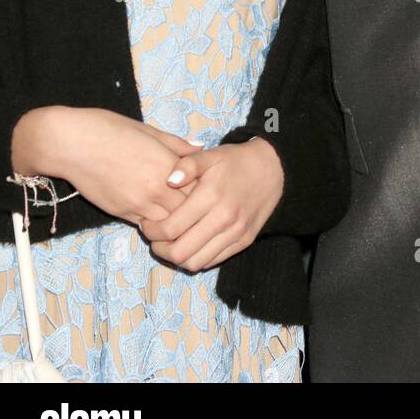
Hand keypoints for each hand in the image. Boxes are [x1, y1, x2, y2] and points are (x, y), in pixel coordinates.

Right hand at [12, 106, 201, 224]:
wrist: (71, 144)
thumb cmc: (109, 129)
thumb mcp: (148, 130)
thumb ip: (176, 144)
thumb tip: (200, 148)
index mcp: (166, 164)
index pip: (200, 186)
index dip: (206, 187)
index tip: (208, 184)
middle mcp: (156, 189)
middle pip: (188, 210)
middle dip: (195, 208)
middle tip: (200, 204)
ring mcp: (138, 204)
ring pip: (169, 224)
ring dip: (176, 220)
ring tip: (181, 214)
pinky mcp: (121, 213)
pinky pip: (147, 226)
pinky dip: (156, 224)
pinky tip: (158, 216)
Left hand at [138, 138, 284, 270]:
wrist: (274, 169)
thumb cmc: (236, 161)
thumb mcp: (211, 155)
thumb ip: (188, 165)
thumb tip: (169, 180)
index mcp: (211, 196)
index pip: (171, 228)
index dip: (152, 230)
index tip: (146, 223)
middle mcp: (223, 219)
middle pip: (180, 252)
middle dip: (160, 248)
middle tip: (154, 237)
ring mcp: (235, 234)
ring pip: (195, 262)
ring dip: (176, 257)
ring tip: (170, 243)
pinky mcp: (243, 242)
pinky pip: (213, 261)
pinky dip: (196, 257)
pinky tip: (191, 243)